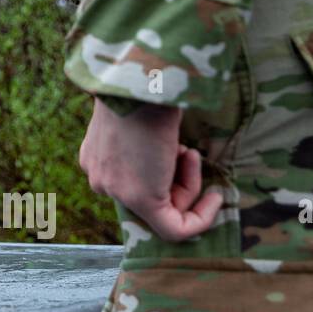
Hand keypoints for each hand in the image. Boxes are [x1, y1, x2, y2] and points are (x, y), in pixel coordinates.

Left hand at [78, 97, 222, 241]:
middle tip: (186, 151)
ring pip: (165, 210)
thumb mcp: (140, 118)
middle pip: (150, 197)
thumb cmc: (146, 91)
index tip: (184, 153)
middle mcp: (100, 178)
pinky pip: (174, 229)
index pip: (135, 181)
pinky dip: (201, 219)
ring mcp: (117, 191)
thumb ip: (145, 144)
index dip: (168, 172)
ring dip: (190, 183)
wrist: (142, 82)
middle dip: (179, 179)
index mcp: (96, 158)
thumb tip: (170, 154)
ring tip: (187, 150)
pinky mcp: (140, 199)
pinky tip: (217, 199)